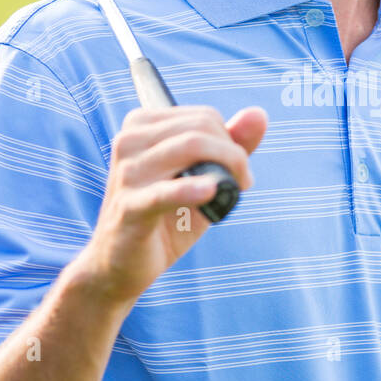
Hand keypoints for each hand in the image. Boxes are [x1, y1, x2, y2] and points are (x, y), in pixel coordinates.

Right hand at [76, 105, 267, 307]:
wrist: (121, 266)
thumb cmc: (166, 219)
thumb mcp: (203, 179)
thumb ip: (231, 145)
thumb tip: (258, 113)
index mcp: (141, 126)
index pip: (204, 117)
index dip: (231, 143)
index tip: (237, 172)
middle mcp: (129, 141)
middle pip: (201, 129)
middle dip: (234, 155)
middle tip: (241, 184)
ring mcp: (127, 173)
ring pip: (190, 148)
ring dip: (225, 173)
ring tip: (227, 195)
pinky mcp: (129, 207)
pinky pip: (165, 191)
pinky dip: (190, 189)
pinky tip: (209, 192)